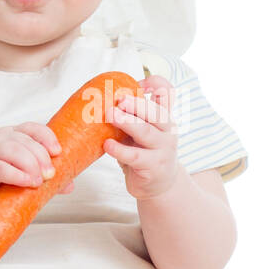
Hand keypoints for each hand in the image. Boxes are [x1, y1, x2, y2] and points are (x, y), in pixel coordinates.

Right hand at [0, 122, 74, 212]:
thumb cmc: (0, 180)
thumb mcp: (25, 176)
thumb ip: (45, 177)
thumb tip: (69, 185)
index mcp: (14, 134)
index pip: (33, 128)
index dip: (47, 138)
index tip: (58, 152)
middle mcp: (1, 137)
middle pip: (25, 141)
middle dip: (41, 157)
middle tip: (50, 174)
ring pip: (13, 151)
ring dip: (30, 165)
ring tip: (39, 181)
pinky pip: (0, 168)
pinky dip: (15, 175)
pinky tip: (26, 182)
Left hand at [104, 77, 179, 199]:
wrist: (159, 184)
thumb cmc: (145, 152)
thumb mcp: (142, 130)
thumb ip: (131, 115)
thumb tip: (101, 96)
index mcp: (164, 117)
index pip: (168, 92)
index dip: (155, 83)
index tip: (138, 83)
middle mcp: (167, 131)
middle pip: (157, 112)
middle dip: (137, 104)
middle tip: (120, 99)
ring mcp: (163, 149)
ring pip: (146, 132)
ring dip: (127, 122)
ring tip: (110, 116)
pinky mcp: (154, 167)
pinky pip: (136, 156)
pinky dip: (120, 150)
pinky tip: (107, 145)